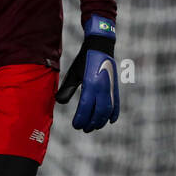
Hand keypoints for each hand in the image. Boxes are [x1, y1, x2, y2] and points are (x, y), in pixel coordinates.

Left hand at [56, 15, 118, 132]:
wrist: (100, 47)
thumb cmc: (84, 61)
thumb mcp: (73, 74)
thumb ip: (67, 89)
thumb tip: (59, 102)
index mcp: (90, 85)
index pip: (85, 108)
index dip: (81, 119)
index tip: (76, 125)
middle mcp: (102, 88)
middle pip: (98, 112)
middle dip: (90, 123)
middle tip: (83, 129)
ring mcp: (111, 89)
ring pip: (107, 111)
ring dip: (100, 121)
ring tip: (93, 127)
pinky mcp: (115, 88)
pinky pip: (116, 104)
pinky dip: (113, 114)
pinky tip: (109, 121)